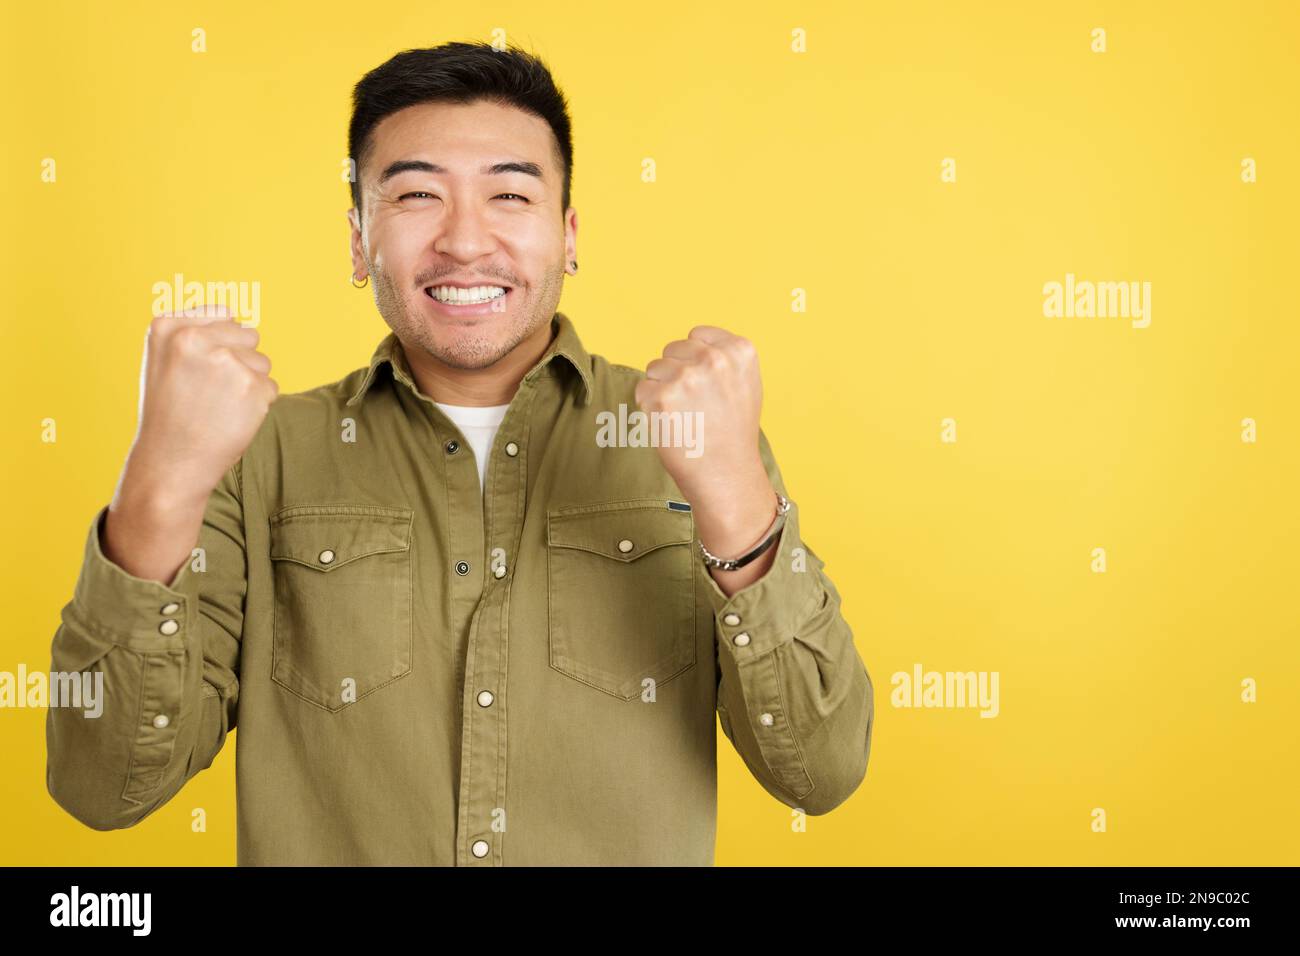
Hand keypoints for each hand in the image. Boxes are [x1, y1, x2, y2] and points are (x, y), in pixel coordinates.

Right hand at [125, 304, 277, 504]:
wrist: (170, 464)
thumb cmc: (170, 412)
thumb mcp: (165, 360)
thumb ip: (195, 331)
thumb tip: (235, 315)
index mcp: (167, 326)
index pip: (224, 315)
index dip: (218, 345)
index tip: (197, 370)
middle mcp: (195, 339)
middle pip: (249, 334)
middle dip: (238, 360)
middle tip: (208, 391)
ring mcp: (225, 363)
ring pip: (262, 362)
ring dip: (249, 383)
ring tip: (217, 406)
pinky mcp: (252, 388)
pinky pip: (270, 388)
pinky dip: (257, 405)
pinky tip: (230, 419)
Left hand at [634, 325, 766, 504]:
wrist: (727, 474)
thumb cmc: (734, 433)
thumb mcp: (746, 384)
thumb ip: (725, 358)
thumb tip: (694, 342)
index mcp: (739, 351)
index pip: (697, 335)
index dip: (694, 360)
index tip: (704, 385)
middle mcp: (714, 359)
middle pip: (672, 350)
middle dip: (676, 373)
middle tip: (694, 406)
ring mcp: (686, 378)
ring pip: (654, 368)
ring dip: (661, 389)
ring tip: (684, 416)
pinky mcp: (662, 398)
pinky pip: (642, 390)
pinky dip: (650, 407)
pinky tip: (671, 425)